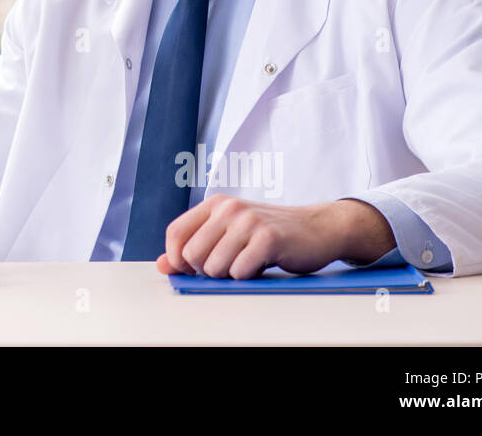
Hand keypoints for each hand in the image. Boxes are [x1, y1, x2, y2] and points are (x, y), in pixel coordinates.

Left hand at [154, 195, 395, 279]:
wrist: (318, 228)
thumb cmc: (270, 235)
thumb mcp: (230, 234)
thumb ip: (196, 245)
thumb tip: (163, 265)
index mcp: (215, 204)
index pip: (175, 232)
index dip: (175, 257)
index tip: (189, 270)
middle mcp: (228, 208)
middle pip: (192, 254)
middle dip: (205, 271)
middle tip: (228, 268)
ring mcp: (248, 221)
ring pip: (214, 266)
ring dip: (228, 276)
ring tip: (246, 265)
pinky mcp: (268, 238)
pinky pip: (240, 271)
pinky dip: (247, 276)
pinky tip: (261, 265)